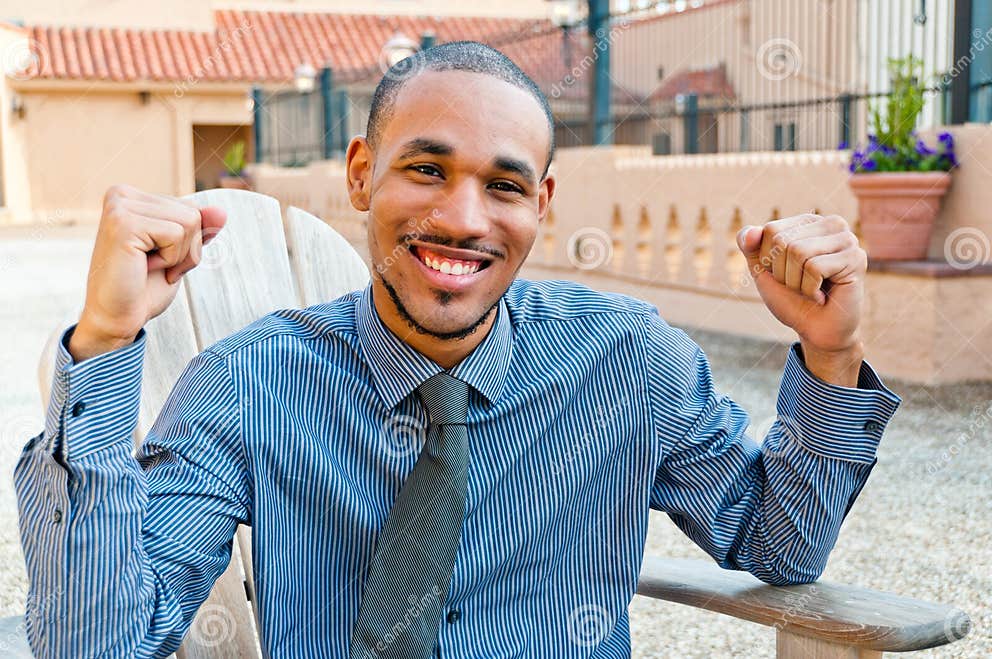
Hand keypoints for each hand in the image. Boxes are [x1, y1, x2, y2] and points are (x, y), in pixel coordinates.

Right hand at [69, 185, 226, 361]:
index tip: (158, 259)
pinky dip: (170, 259)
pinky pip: (176, 234)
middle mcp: (121, 194)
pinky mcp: (122, 223)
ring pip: (190, 222)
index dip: (188, 242)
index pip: (192, 208)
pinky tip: (142, 267)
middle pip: (193, 213)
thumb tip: (222, 211)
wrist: (116, 318)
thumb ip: (200, 229)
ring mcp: (119, 207)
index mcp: (132, 197)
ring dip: (178, 256)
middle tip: (154, 267)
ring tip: (147, 266)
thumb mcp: (181, 253)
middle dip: (186, 249)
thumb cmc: (145, 287)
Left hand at [737, 214, 865, 384]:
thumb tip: (752, 231)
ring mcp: (847, 239)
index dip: (768, 260)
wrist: (815, 330)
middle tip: (800, 285)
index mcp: (809, 222)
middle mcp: (831, 224)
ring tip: (811, 290)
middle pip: (783, 240)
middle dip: (782, 272)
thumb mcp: (762, 270)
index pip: (770, 230)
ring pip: (798, 251)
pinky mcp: (856, 258)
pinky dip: (809, 289)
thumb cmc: (791, 298)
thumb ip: (750, 246)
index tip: (786, 273)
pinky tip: (822, 295)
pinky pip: (814, 268)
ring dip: (795, 281)